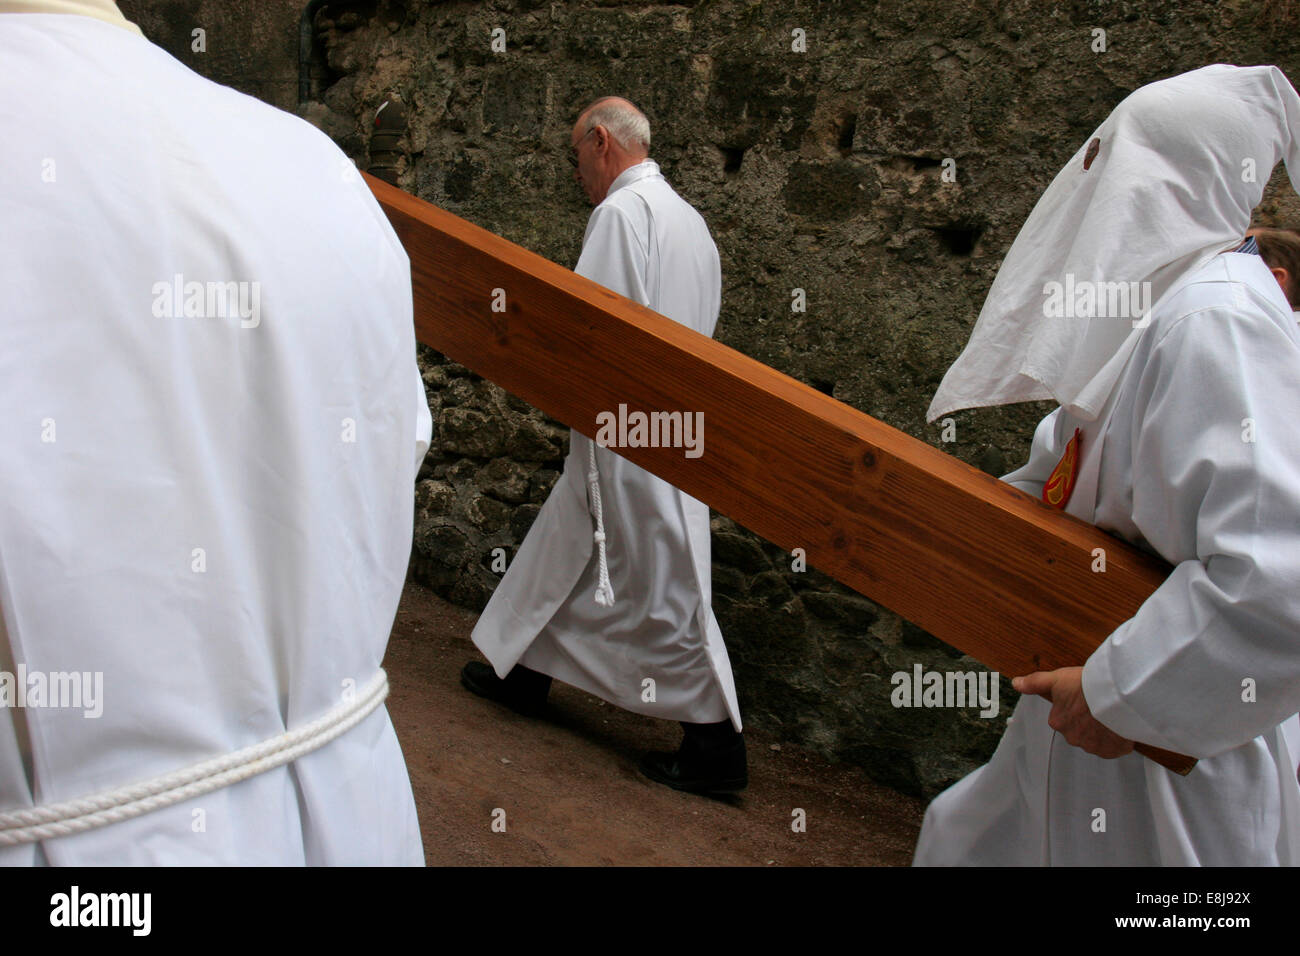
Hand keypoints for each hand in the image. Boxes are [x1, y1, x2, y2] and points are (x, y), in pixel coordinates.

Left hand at [1013, 667, 1134, 758]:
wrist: (1114, 694)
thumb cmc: (1086, 685)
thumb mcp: (1057, 678)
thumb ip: (1035, 683)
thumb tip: (1016, 684)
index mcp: (1058, 721)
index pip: (1064, 717)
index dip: (1075, 707)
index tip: (1084, 699)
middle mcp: (1073, 737)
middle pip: (1080, 730)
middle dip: (1089, 721)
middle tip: (1099, 705)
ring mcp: (1093, 746)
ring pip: (1097, 739)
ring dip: (1104, 730)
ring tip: (1112, 713)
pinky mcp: (1112, 750)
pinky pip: (1114, 747)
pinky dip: (1118, 739)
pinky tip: (1120, 725)